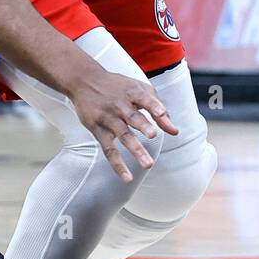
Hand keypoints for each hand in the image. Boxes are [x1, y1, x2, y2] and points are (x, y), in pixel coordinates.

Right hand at [69, 68, 178, 182]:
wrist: (84, 81)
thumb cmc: (118, 87)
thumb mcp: (139, 90)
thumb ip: (158, 109)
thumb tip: (174, 132)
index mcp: (132, 92)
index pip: (145, 98)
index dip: (154, 105)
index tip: (162, 113)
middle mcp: (119, 105)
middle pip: (132, 117)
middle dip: (143, 126)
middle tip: (153, 136)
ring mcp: (108, 118)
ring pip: (122, 135)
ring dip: (135, 149)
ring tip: (148, 164)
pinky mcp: (97, 130)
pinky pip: (108, 149)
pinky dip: (117, 164)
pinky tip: (127, 177)